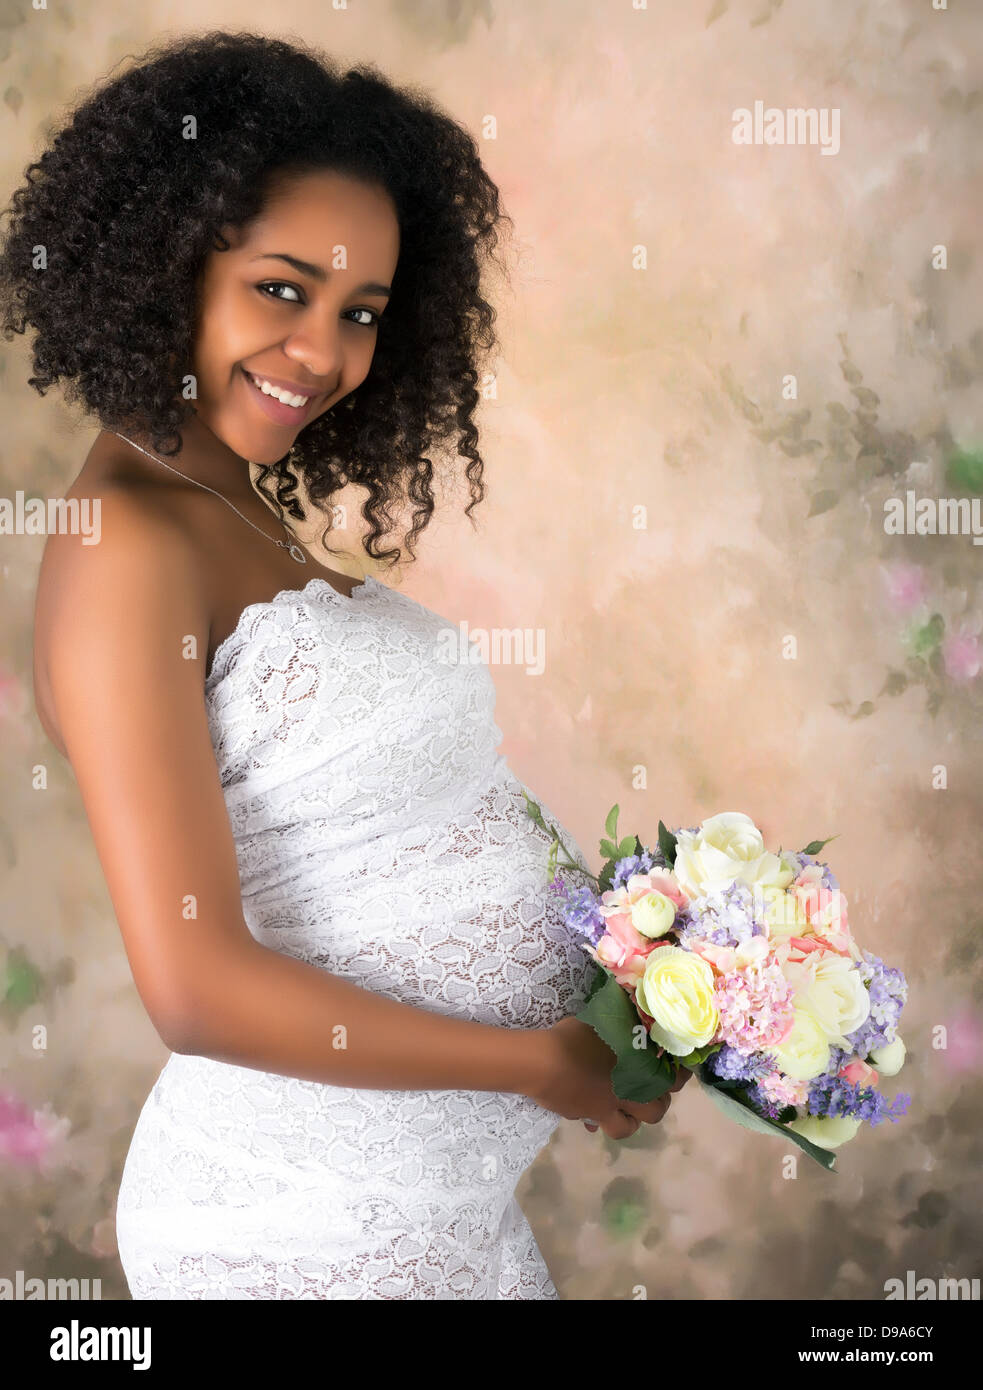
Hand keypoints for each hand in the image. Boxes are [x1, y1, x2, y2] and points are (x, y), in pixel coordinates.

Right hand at [527, 1016, 690, 1140]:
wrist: (544, 1062)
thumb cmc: (570, 1036)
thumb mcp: (599, 1020)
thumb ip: (617, 1022)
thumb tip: (627, 1013)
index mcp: (639, 1060)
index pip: (672, 1073)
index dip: (680, 1074)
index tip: (679, 1071)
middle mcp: (634, 1084)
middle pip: (661, 1102)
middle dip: (660, 1098)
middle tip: (654, 1089)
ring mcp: (617, 1103)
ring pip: (642, 1121)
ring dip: (640, 1115)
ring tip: (633, 1107)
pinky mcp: (597, 1116)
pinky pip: (614, 1128)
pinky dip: (611, 1123)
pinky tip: (602, 1117)